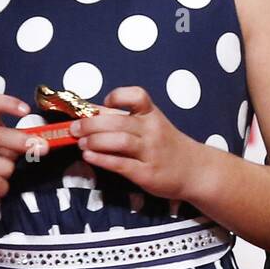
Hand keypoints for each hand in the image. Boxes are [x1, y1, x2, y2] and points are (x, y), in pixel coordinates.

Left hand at [70, 87, 202, 199]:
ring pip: (118, 141)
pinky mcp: (147, 173)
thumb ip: (123, 118)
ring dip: (94, 141)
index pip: (137, 96)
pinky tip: (89, 156)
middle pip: (118, 121)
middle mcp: (152, 131)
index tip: (104, 103)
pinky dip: (101, 159)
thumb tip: (89, 111)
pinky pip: (121, 164)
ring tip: (80, 143)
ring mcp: (151, 152)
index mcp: (152, 115)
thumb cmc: (168, 146)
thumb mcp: (152, 126)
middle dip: (90, 124)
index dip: (118, 96)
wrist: (195, 170)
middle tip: (74, 128)